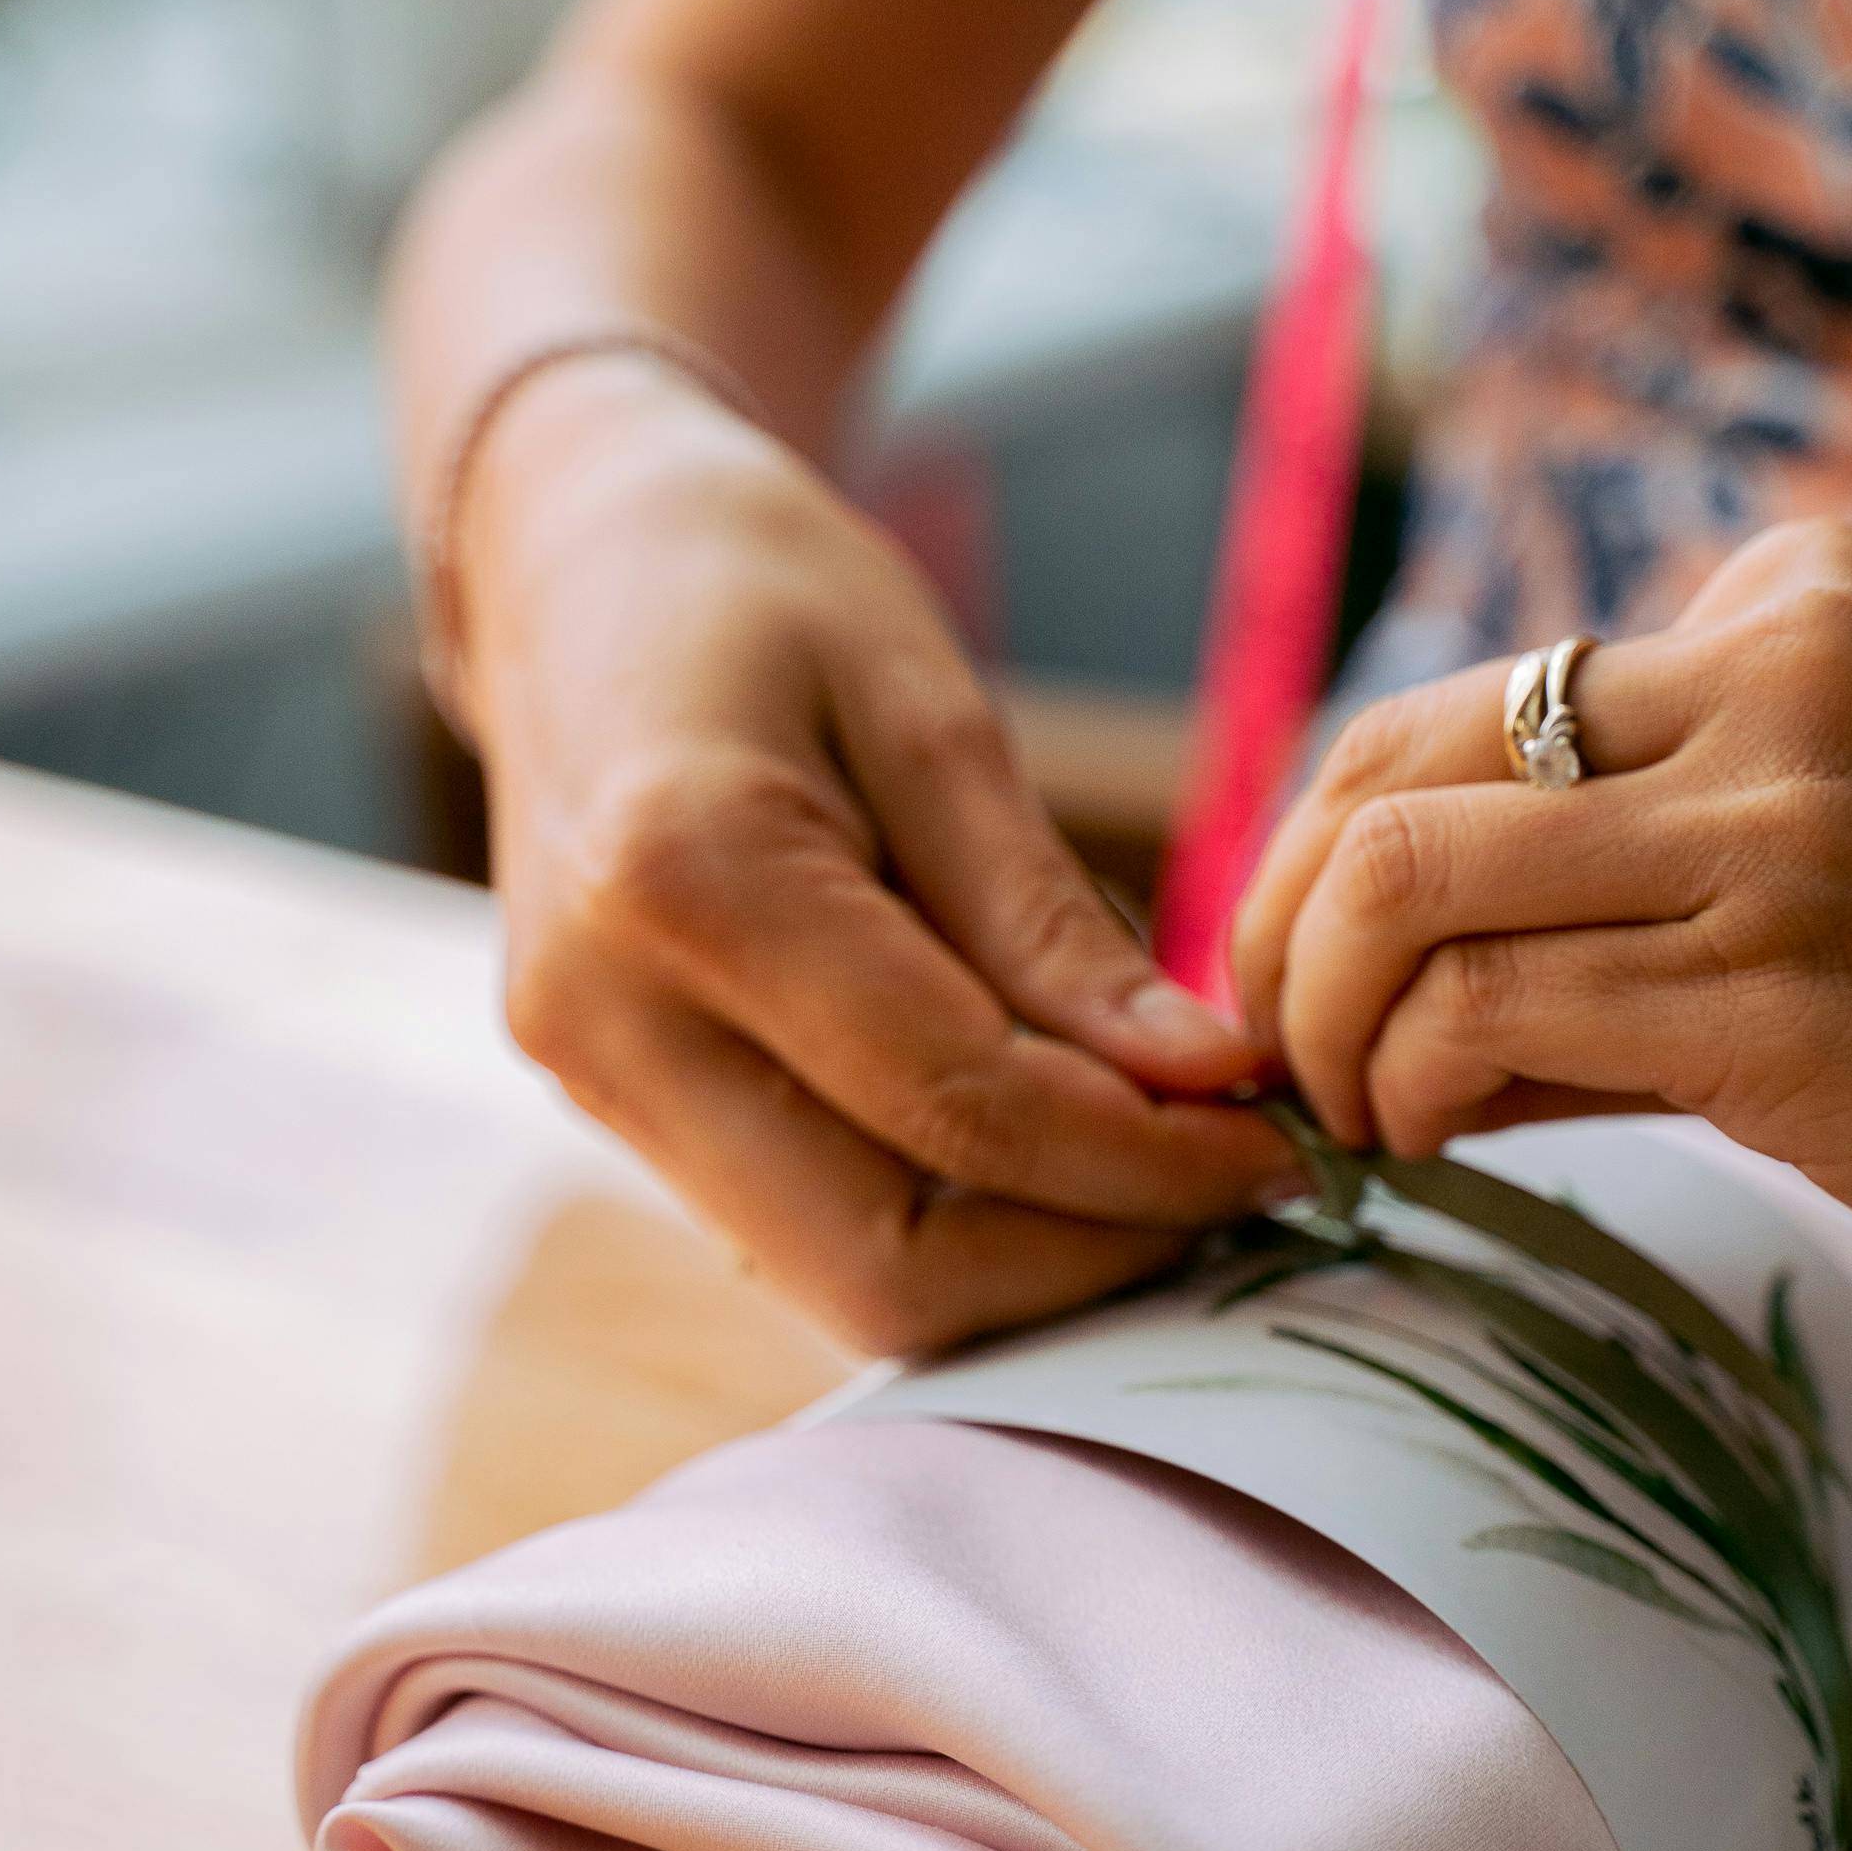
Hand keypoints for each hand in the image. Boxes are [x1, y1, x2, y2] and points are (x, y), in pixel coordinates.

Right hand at [462, 368, 1296, 1352]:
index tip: (1283, 1140)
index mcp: (685, 880)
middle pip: (894, 1268)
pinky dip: (948, 1215)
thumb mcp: (932, 711)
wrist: (569, 566)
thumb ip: (1049, 922)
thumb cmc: (757, 589)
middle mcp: (609, 1019)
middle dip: (1091, 1252)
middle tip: (1234, 1175)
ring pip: (849, 1285)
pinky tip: (1043, 1127)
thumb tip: (1203, 1088)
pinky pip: (808, 1228)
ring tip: (1157, 1152)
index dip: (1146, 1157)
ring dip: (1027, 1254)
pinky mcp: (612, 1106)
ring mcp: (592, 1081)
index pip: (958, 1108)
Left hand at [1231, 520, 1851, 1337]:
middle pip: (1395, 760)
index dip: (1331, 839)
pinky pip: (1484, 1008)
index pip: (1466, 698)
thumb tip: (1367, 960)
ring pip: (1406, 876)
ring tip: (1348, 1108)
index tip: (1309, 959)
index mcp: (1803, 595)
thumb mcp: (1851, 844)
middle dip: (1279, 915)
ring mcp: (1787, 824)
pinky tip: (1424, 1142)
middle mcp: (1787, 670)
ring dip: (1321, 1018)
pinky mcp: (1783, 987)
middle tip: (1271, 1039)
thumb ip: (1635, 859)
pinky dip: (1402, 1083)